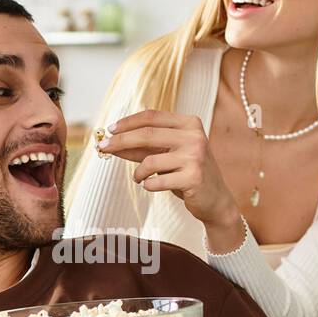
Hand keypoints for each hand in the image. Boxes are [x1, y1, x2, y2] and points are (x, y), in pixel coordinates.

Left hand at [97, 110, 241, 230]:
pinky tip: (150, 186)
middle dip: (120, 141)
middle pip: (147, 134)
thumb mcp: (166, 155)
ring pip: (150, 161)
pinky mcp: (194, 177)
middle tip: (103, 148)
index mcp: (189, 123)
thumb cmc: (187, 173)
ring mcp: (196, 156)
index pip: (151, 116)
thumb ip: (143, 147)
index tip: (109, 130)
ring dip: (137, 172)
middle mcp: (194, 136)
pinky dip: (148, 184)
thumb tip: (111, 141)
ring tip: (138, 178)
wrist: (214, 199)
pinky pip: (157, 181)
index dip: (128, 122)